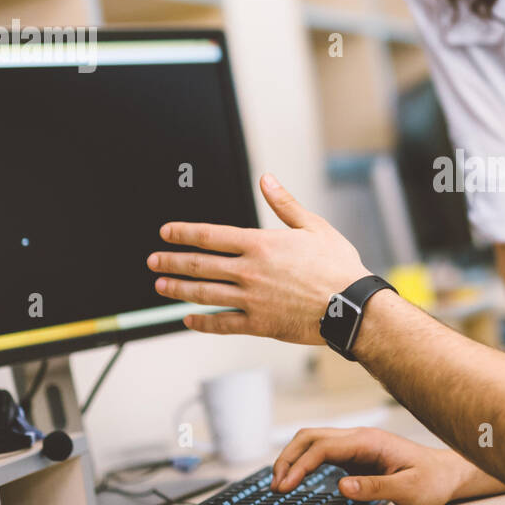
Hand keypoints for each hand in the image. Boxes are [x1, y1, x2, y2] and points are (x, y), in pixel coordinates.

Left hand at [148, 174, 370, 343]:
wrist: (350, 306)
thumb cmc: (338, 267)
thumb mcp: (313, 226)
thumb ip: (284, 204)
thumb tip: (266, 180)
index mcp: (260, 244)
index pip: (210, 236)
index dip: (183, 233)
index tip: (166, 233)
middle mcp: (249, 271)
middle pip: (199, 264)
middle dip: (171, 261)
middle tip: (153, 260)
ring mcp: (250, 300)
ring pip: (204, 293)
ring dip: (178, 289)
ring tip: (161, 285)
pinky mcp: (258, 324)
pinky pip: (221, 324)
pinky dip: (202, 322)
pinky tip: (188, 320)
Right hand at [271, 427, 491, 504]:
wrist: (447, 475)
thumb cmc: (432, 480)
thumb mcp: (408, 489)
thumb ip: (375, 488)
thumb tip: (341, 485)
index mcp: (370, 441)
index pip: (323, 447)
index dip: (300, 466)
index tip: (286, 486)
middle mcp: (360, 437)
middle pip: (311, 437)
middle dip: (288, 457)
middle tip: (275, 485)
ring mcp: (356, 444)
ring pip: (313, 440)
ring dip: (293, 457)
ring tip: (279, 482)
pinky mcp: (355, 454)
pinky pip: (322, 451)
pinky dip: (304, 460)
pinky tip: (297, 476)